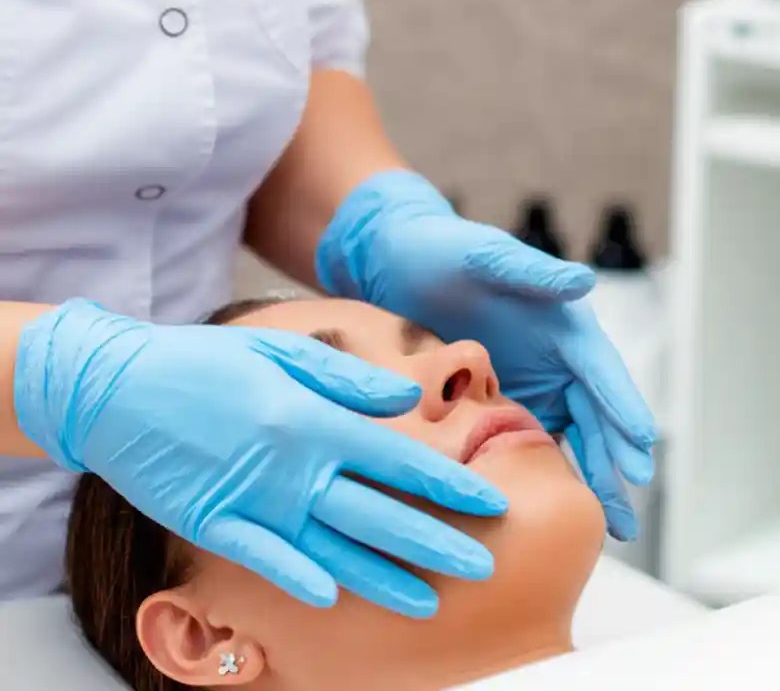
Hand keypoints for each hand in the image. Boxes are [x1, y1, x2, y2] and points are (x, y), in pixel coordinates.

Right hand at [15, 300, 506, 617]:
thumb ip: (349, 381)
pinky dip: (298, 578)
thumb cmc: (205, 363)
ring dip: (383, 579)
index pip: (400, 460)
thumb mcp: (282, 353)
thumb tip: (410, 401)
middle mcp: (292, 465)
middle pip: (379, 514)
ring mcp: (250, 499)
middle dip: (436, 543)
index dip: (450, 485)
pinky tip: (335, 600)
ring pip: (331, 548)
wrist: (112, 385)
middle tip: (485, 567)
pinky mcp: (210, 523)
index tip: (491, 503)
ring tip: (430, 603)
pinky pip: (264, 559)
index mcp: (315, 419)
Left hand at [316, 171, 656, 539]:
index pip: (603, 373)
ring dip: (593, 480)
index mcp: (563, 326)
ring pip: (574, 438)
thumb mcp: (483, 255)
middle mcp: (559, 359)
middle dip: (615, 464)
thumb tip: (584, 280)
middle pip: (598, 417)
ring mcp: (534, 384)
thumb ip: (532, 271)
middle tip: (628, 513)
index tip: (642, 449)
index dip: (623, 410)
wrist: (393, 260)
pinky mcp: (504, 403)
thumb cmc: (440, 250)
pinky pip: (532, 444)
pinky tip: (558, 509)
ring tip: (612, 528)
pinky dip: (549, 476)